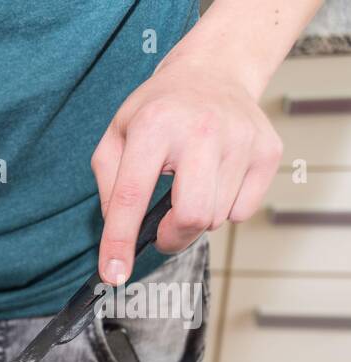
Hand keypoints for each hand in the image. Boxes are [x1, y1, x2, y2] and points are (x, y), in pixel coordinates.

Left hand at [91, 54, 282, 284]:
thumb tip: (120, 234)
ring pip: (217, 218)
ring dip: (197, 217)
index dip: (119, 241)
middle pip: (192, 216)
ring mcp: (241, 139)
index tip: (114, 274)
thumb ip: (109, 186)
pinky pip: (243, 211)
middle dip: (172, 237)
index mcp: (154, 127)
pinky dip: (224, 208)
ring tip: (190, 185)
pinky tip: (215, 180)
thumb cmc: (159, 110)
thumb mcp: (116, 137)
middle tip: (161, 230)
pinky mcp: (268, 151)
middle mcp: (201, 130)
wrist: (214, 71)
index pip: (131, 197)